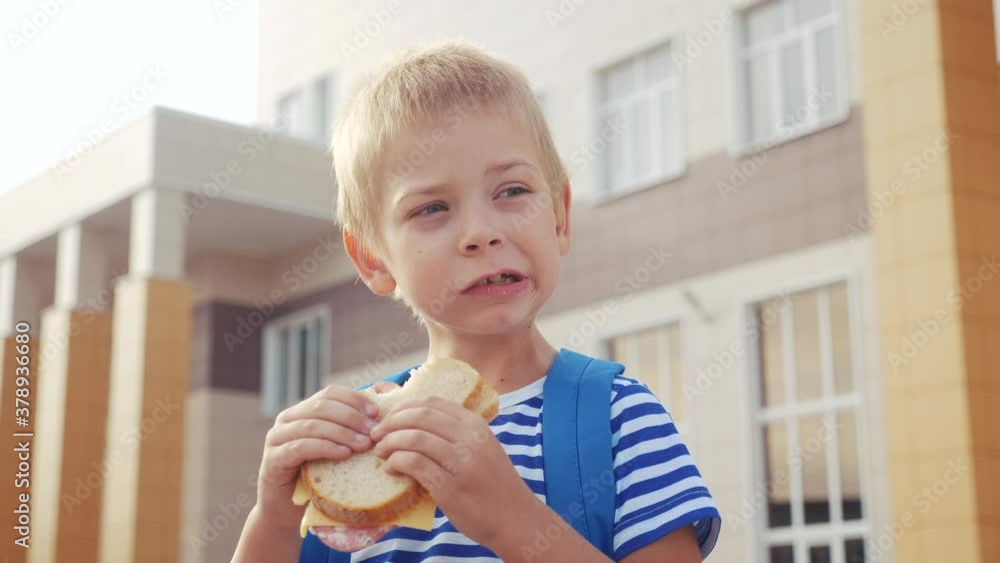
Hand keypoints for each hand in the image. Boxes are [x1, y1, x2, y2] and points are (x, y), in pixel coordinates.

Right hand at [255, 384, 381, 529]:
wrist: (286, 510)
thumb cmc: (317, 477)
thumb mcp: (336, 449)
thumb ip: (351, 428)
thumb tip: (382, 402)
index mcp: (302, 410)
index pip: (330, 393)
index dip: (354, 399)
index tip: (376, 413)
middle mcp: (287, 419)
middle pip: (322, 406)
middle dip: (351, 416)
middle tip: (373, 431)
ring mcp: (277, 438)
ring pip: (312, 425)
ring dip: (342, 433)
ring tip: (364, 444)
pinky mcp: (273, 458)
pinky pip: (301, 447)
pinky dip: (325, 447)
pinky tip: (344, 454)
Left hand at [369, 395, 539, 549]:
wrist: (515, 518)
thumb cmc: (494, 484)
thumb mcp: (482, 448)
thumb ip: (456, 434)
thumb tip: (413, 424)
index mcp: (475, 425)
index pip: (432, 403)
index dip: (403, 407)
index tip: (389, 419)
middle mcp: (470, 438)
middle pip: (419, 416)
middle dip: (391, 423)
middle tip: (376, 435)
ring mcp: (461, 462)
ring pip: (414, 438)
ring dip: (390, 443)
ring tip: (381, 453)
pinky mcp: (451, 487)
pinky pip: (415, 464)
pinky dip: (396, 462)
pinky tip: (391, 469)